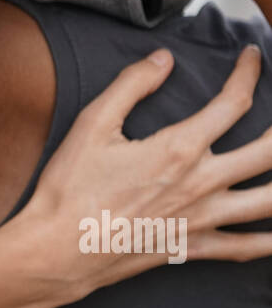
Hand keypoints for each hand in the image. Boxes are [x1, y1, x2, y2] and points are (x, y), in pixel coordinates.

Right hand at [26, 44, 271, 302]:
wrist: (57, 251)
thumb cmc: (71, 186)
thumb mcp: (93, 124)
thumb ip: (131, 84)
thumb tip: (164, 58)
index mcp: (179, 149)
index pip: (233, 102)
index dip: (248, 73)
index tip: (251, 56)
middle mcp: (202, 184)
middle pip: (268, 152)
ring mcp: (202, 220)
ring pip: (268, 202)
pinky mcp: (193, 248)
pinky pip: (246, 248)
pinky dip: (269, 241)